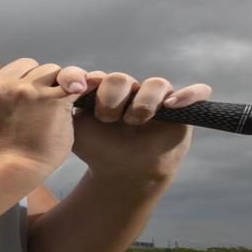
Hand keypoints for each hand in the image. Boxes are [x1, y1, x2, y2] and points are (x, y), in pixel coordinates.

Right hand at [0, 53, 78, 175]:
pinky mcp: (53, 98)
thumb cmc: (2, 147)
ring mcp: (27, 90)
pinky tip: (82, 88)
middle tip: (31, 103)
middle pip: (24, 64)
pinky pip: (72, 78)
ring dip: (53, 83)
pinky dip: (79, 83)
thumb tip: (2, 73)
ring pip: (49, 69)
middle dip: (30, 79)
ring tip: (53, 105)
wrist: (17, 169)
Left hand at [55, 68, 211, 180]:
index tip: (79, 96)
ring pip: (156, 85)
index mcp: (108, 91)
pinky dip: (188, 95)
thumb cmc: (99, 150)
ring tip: (134, 121)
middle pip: (123, 79)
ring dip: (143, 101)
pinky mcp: (181, 111)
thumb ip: (64, 110)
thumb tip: (56, 89)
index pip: (100, 77)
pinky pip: (195, 94)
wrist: (122, 174)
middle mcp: (134, 91)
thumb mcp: (75, 130)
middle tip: (107, 118)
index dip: (90, 84)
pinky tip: (172, 105)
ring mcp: (158, 100)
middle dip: (111, 97)